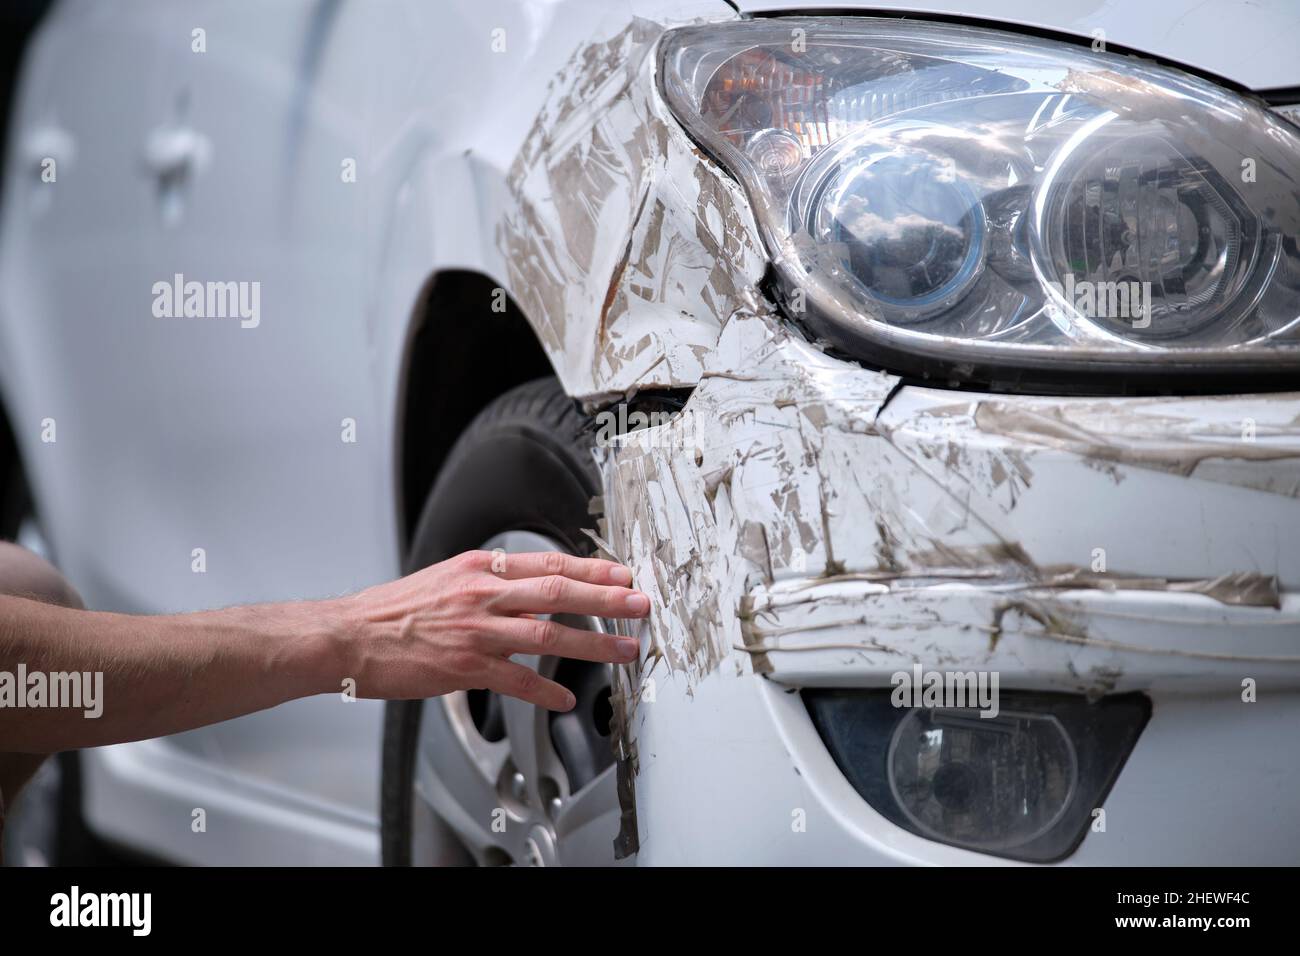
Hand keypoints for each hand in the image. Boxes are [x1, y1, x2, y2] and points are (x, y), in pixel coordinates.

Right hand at [335, 550, 648, 709]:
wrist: (349, 636)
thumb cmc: (394, 610)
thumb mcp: (448, 577)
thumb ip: (490, 582)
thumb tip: (528, 587)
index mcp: (482, 568)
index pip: (551, 563)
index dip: (594, 568)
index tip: (624, 572)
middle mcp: (484, 594)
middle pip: (561, 592)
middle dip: (608, 598)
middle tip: (642, 605)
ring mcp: (476, 631)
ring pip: (548, 634)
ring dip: (592, 643)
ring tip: (623, 650)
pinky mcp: (464, 667)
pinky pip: (516, 681)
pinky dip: (545, 693)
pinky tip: (564, 702)